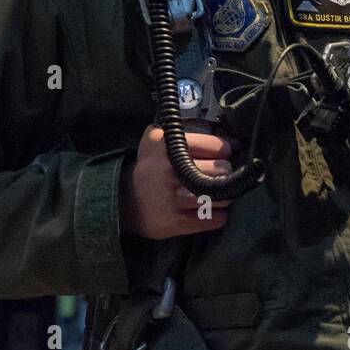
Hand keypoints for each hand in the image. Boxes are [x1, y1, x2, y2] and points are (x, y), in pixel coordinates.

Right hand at [120, 125, 234, 239]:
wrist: (124, 200)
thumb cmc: (149, 167)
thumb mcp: (154, 139)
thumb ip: (180, 129)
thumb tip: (214, 128)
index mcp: (169, 148)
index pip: (216, 146)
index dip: (225, 150)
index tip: (225, 154)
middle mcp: (171, 172)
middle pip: (222, 171)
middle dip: (225, 173)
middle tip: (219, 174)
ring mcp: (174, 198)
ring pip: (221, 196)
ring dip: (224, 196)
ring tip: (216, 192)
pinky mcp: (177, 222)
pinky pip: (215, 219)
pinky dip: (218, 215)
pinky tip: (211, 209)